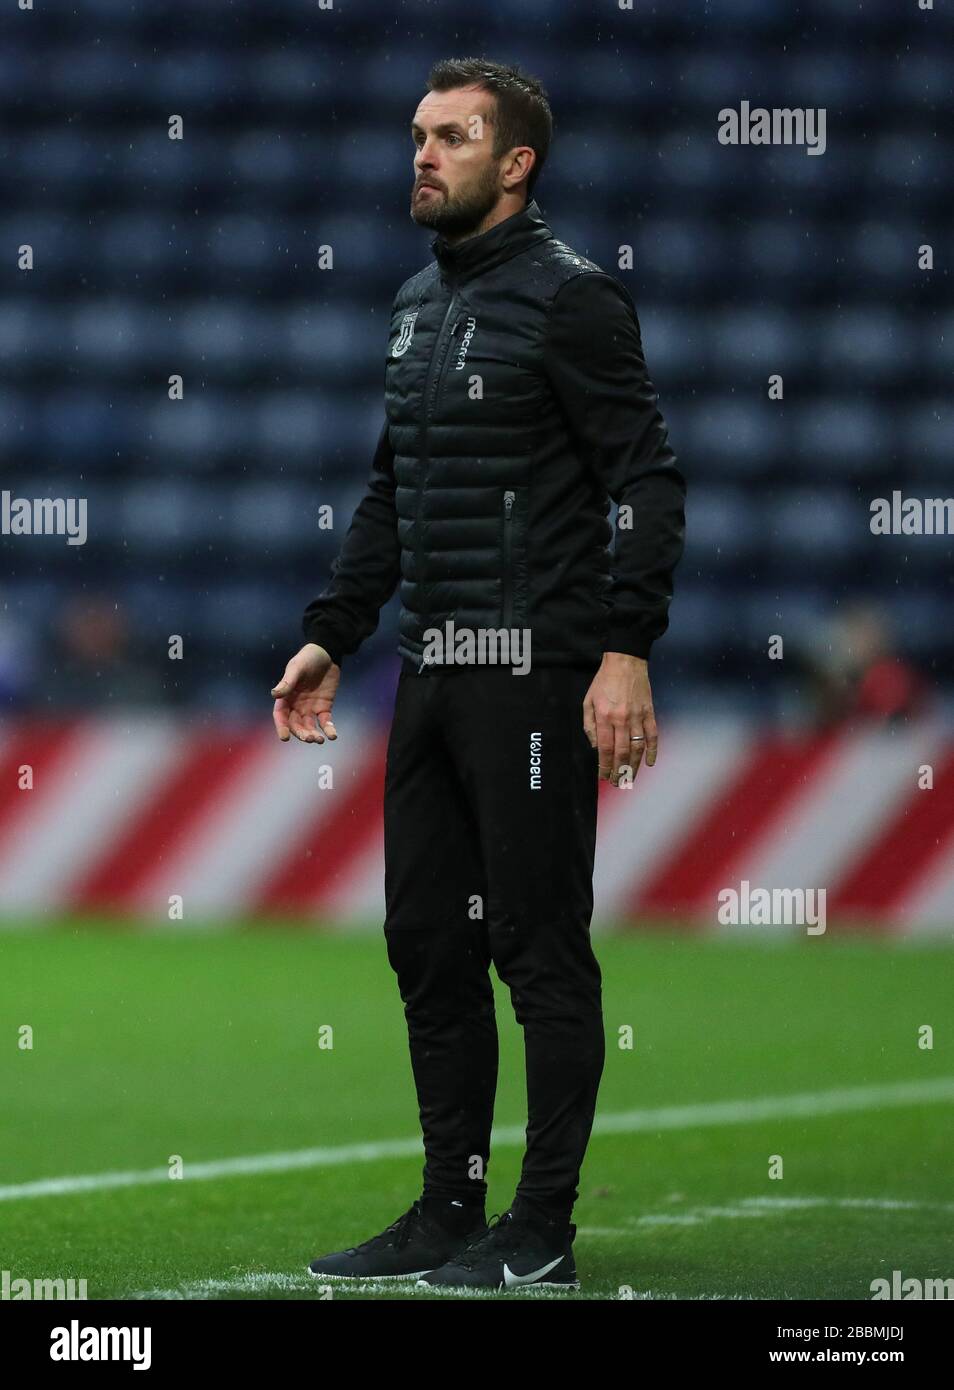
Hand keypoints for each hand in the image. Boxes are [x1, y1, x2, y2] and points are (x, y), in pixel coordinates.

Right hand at [271, 643, 339, 742]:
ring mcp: (310, 707)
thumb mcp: (297, 667)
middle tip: (309, 739)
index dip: (281, 727)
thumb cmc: (308, 658)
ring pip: (309, 726)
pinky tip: (332, 735)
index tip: (285, 737)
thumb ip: (288, 681)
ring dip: (313, 735)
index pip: (281, 715)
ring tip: (320, 740)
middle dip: (301, 733)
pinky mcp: (324, 707)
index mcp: (286, 696)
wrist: (327, 653)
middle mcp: (296, 705)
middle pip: (295, 724)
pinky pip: (325, 721)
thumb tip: (274, 694)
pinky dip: (328, 729)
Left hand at [582, 652, 657, 785]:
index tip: (604, 776)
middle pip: (621, 753)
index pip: (605, 749)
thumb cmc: (604, 681)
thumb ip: (589, 725)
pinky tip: (650, 763)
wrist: (625, 661)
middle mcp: (622, 720)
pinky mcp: (649, 713)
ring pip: (637, 748)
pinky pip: (653, 736)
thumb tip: (596, 746)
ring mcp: (638, 717)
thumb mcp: (588, 701)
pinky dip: (652, 751)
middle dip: (619, 771)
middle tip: (617, 783)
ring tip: (630, 779)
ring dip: (634, 766)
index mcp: (605, 717)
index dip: (604, 766)